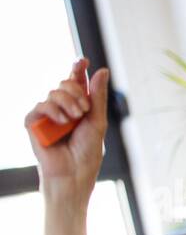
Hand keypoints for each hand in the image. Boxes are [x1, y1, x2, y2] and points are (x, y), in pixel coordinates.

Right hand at [25, 59, 109, 207]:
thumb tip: (103, 70)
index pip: (76, 82)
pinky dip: (53, 110)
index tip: (83, 60)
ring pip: (53, 92)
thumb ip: (97, 96)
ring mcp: (47, 115)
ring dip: (67, 102)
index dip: (77, 69)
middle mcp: (62, 109)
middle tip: (83, 110)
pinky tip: (61, 121)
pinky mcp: (34, 123)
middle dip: (76, 91)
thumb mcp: (97, 121)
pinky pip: (40, 105)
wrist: (74, 174)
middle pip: (65, 83)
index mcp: (78, 107)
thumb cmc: (87, 152)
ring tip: (75, 118)